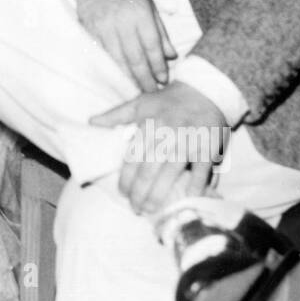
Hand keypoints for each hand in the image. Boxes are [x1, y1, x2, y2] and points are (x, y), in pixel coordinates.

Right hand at [74, 0, 176, 93]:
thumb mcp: (150, 6)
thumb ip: (160, 32)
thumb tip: (171, 56)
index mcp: (140, 13)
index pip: (152, 46)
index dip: (158, 66)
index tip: (163, 80)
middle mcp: (121, 20)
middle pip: (135, 57)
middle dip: (144, 78)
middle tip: (151, 93)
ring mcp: (103, 26)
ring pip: (117, 60)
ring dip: (128, 78)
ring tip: (136, 91)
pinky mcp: (89, 30)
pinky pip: (101, 55)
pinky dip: (110, 69)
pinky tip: (117, 79)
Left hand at [90, 82, 228, 215]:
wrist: (204, 90)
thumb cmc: (168, 100)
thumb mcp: (140, 103)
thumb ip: (116, 115)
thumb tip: (91, 122)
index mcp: (148, 125)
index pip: (132, 159)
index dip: (126, 179)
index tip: (123, 193)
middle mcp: (167, 134)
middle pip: (148, 171)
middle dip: (140, 194)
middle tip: (135, 208)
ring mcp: (188, 142)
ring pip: (170, 174)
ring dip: (160, 195)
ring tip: (152, 210)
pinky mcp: (208, 148)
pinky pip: (201, 172)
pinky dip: (195, 187)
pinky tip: (186, 200)